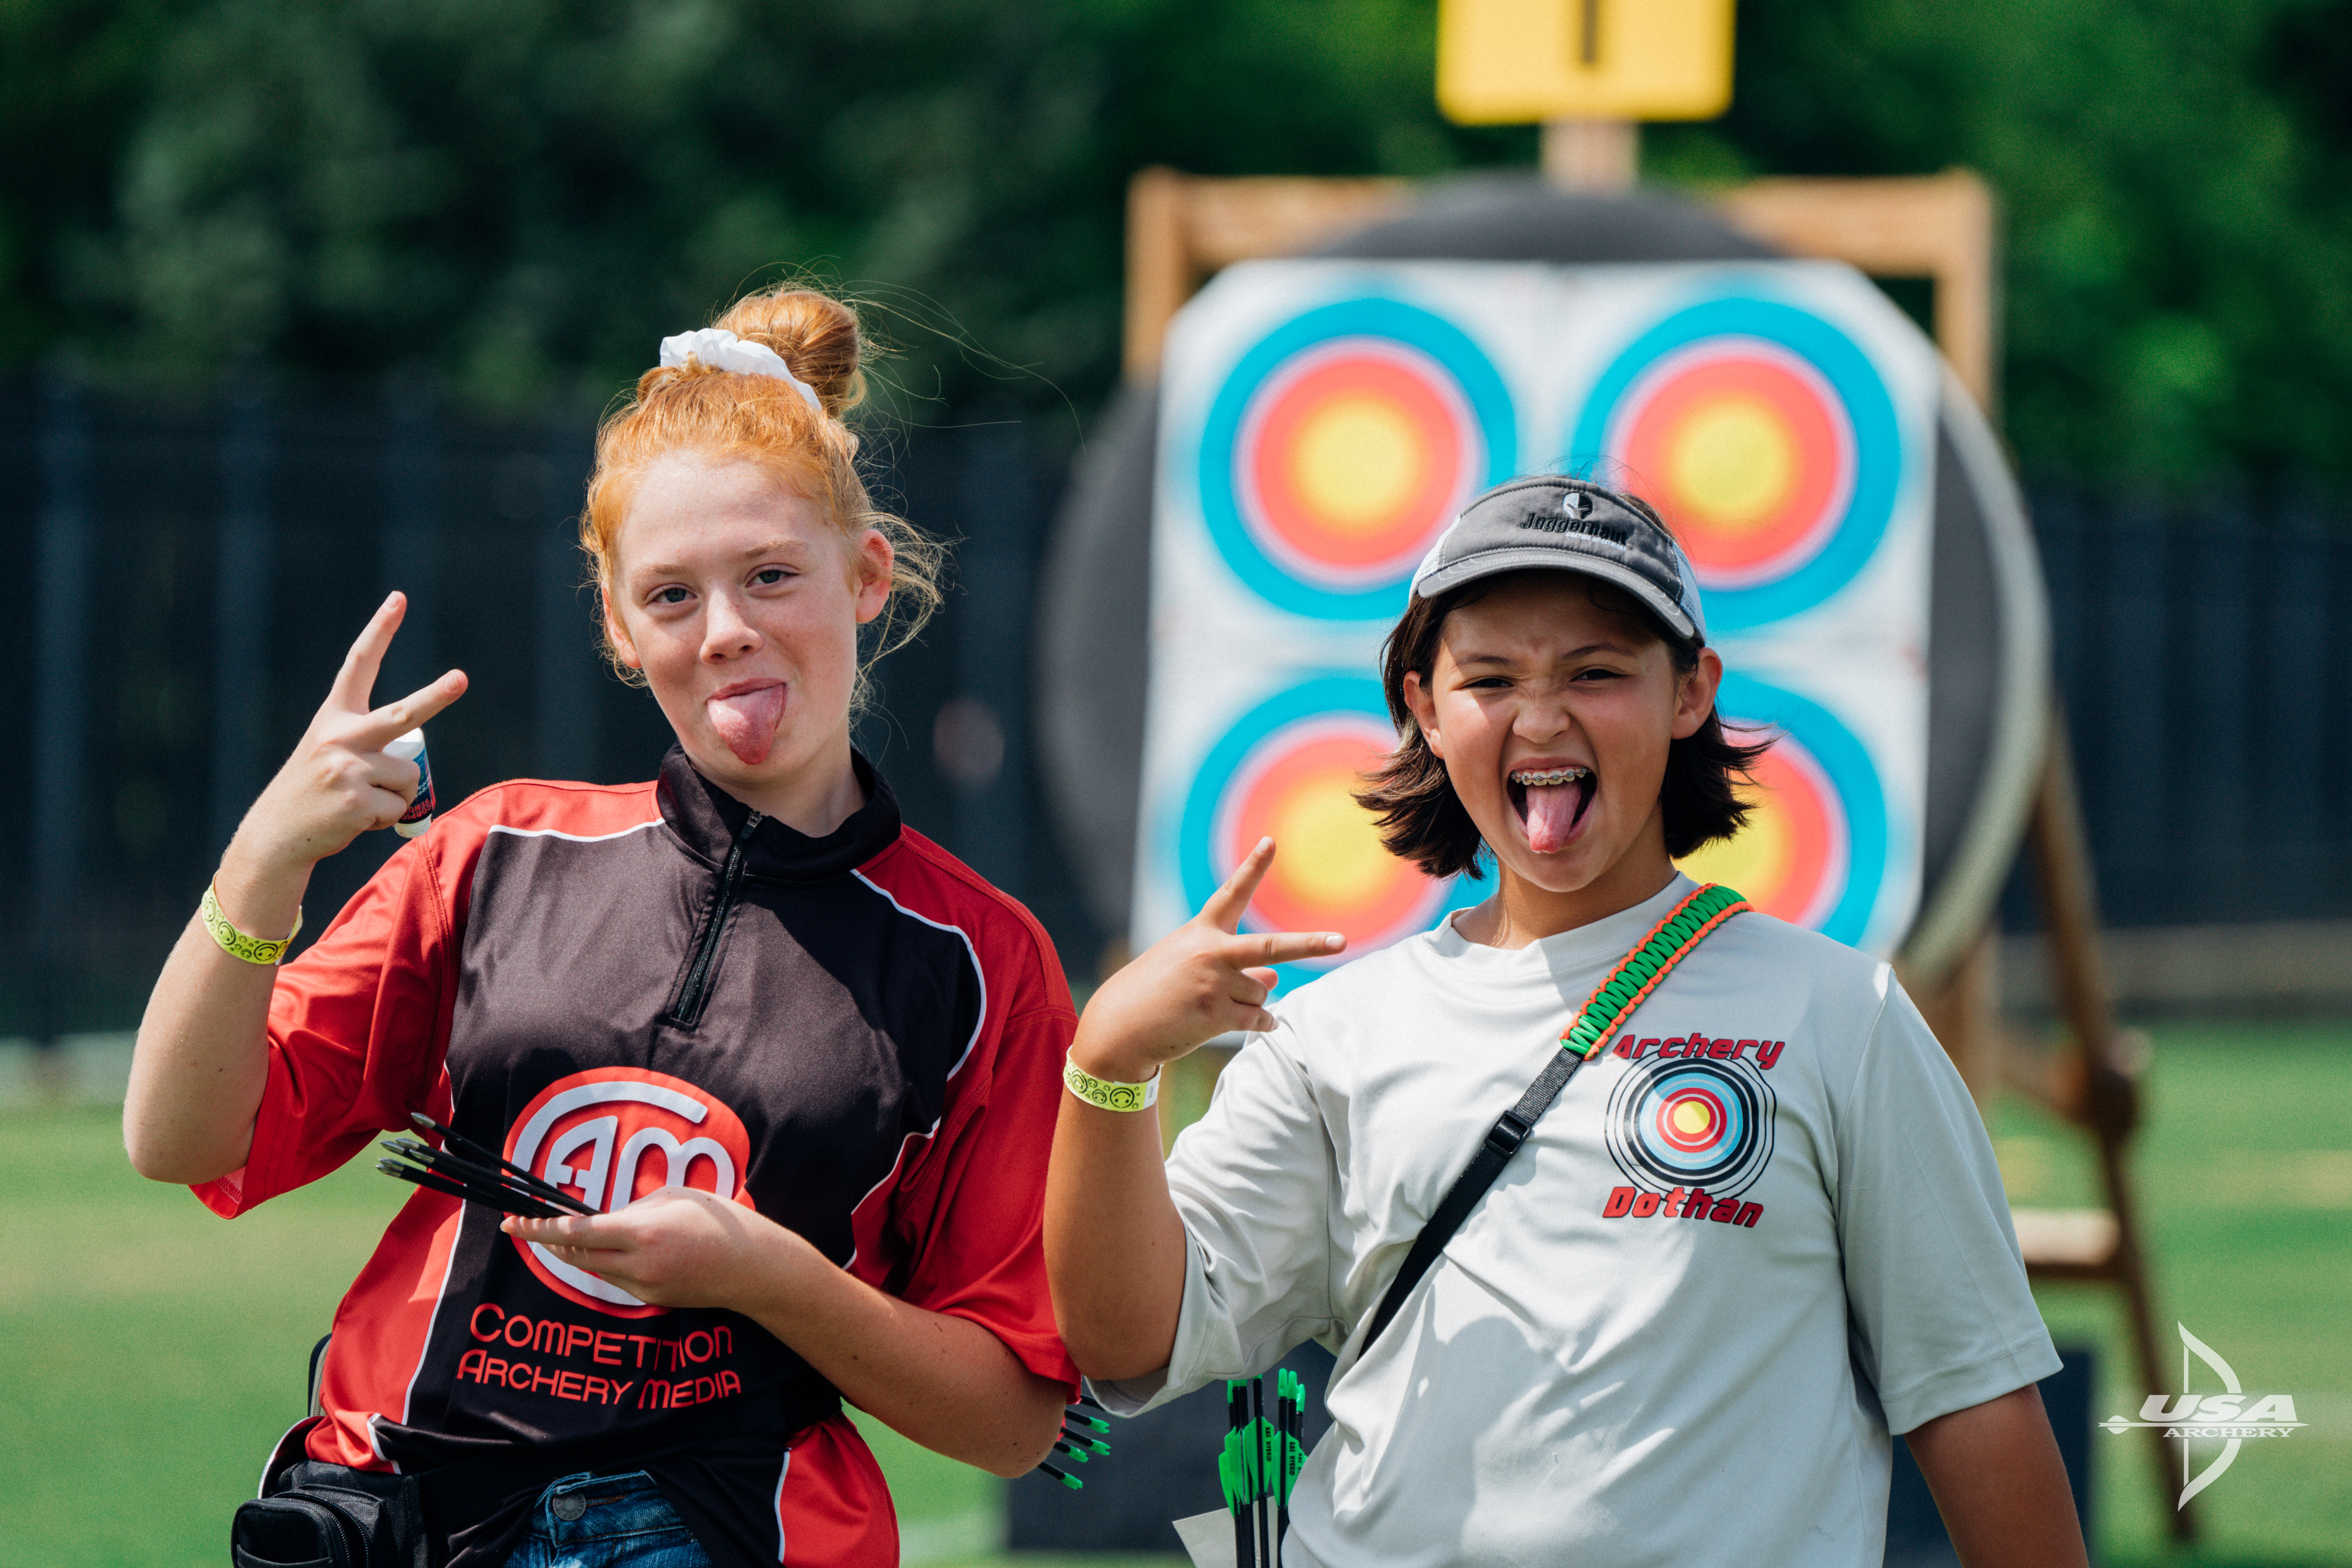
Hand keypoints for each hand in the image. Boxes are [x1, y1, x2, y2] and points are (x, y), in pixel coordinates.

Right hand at [225, 593, 466, 887]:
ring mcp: (347, 769)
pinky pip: (398, 807)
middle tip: (461, 678)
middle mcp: (339, 737)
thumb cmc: (317, 791)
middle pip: (402, 714)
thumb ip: (370, 747)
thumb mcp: (334, 756)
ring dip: (397, 795)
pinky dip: (387, 818)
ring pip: (409, 777)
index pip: (359, 665)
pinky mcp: (354, 802)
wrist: (279, 834)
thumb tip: (416, 768)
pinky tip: (356, 818)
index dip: (379, 630)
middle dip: (436, 696)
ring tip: (362, 800)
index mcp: (334, 717)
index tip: (398, 600)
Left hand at [503, 1188, 809, 1311]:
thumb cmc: (722, 1222)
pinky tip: (619, 1248)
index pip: (576, 1232)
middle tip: (526, 1226)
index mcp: (642, 1233)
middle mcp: (637, 1265)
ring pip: (594, 1269)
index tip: (513, 1222)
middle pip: (575, 1256)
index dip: (539, 1228)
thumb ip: (635, 1208)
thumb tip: (609, 1219)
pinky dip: (607, 1262)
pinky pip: (617, 1278)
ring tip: (573, 1232)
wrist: (755, 1268)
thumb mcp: (676, 1198)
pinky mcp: (653, 1298)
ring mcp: (644, 1287)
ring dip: (578, 1251)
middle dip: (548, 1241)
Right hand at [1069, 837, 1342, 1082]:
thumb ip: (1234, 965)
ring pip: (1262, 991)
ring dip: (1251, 1000)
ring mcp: (1214, 985)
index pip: (1231, 893)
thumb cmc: (1155, 992)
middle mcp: (1210, 953)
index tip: (1271, 842)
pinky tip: (1244, 1023)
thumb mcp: (1189, 967)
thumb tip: (1276, 979)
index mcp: (1201, 932)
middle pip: (1271, 947)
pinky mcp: (1215, 1015)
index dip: (1253, 867)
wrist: (1119, 1027)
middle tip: (1342, 941)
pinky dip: (1260, 1022)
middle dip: (1310, 944)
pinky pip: (1258, 1018)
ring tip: (1216, 1005)